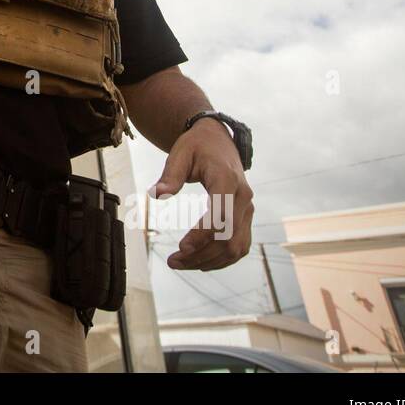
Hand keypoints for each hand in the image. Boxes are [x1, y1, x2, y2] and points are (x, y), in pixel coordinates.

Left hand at [149, 118, 253, 271]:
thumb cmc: (197, 147)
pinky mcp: (245, 217)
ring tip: (181, 263)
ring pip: (235, 247)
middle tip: (173, 261)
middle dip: (201, 254)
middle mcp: (243, 197)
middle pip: (228, 237)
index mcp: (227, 180)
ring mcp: (247, 209)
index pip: (220, 214)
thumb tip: (157, 194)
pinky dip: (222, 259)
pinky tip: (200, 261)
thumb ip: (170, 175)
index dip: (202, 235)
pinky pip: (240, 245)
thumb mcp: (180, 153)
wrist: (218, 141)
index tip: (182, 248)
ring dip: (209, 261)